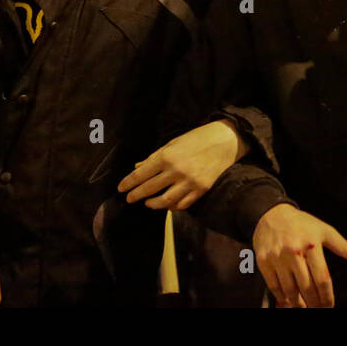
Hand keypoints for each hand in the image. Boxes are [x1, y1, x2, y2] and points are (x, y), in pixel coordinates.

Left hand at [118, 119, 247, 209]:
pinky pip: (182, 204)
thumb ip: (155, 157)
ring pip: (165, 201)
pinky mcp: (201, 189)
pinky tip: (167, 204)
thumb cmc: (197, 138)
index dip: (128, 183)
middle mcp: (176, 171)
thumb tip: (138, 168)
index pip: (141, 174)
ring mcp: (189, 182)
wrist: (225, 141)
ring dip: (153, 204)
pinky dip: (172, 206)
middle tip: (129, 198)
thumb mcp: (173, 143)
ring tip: (147, 203)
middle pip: (149, 189)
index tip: (121, 188)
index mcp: (167, 157)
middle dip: (136, 195)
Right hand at [252, 204, 346, 307]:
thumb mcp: (325, 231)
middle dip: (314, 303)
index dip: (327, 297)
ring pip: (289, 289)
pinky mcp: (264, 260)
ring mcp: (277, 257)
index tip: (329, 306)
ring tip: (304, 308)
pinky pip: (274, 285)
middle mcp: (294, 251)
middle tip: (318, 309)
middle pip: (306, 287)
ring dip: (298, 303)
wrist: (271, 213)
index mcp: (312, 244)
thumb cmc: (302, 224)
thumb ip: (344, 246)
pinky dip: (281, 297)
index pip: (322, 278)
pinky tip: (288, 300)